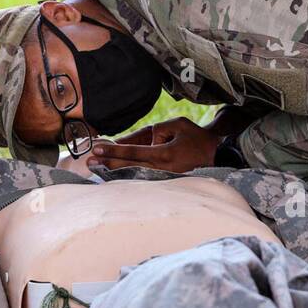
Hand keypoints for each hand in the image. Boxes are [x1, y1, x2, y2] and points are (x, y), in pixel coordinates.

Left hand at [86, 116, 218, 172]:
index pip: (133, 151)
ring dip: (114, 171)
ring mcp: (164, 178)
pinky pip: (142, 179)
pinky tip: (115, 175)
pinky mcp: (166, 182)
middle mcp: (162, 169)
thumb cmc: (197, 138)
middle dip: (107, 163)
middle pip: (128, 166)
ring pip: (133, 175)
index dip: (113, 150)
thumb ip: (154, 131)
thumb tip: (132, 141)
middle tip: (89, 162)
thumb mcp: (176, 125)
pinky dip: (127, 176)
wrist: (218, 155)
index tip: (96, 148)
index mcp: (164, 154)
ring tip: (96, 169)